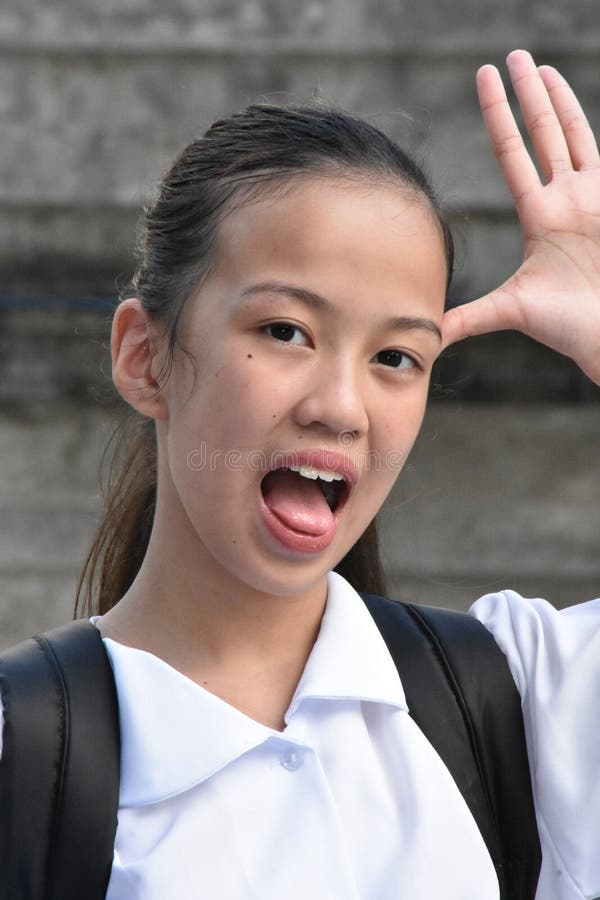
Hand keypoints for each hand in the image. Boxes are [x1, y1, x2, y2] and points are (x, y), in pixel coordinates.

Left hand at [442, 50, 599, 384]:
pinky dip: (595, 125)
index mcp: (539, 215)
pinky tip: (584, 99)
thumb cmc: (567, 325)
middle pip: (544, 133)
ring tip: (540, 67)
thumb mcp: (510, 311)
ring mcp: (596, 198)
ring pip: (577, 134)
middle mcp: (567, 199)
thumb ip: (469, 316)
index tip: (485, 79)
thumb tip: (427, 333)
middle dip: (529, 95)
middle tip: (513, 56)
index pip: (513, 152)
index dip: (499, 115)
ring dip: (560, 100)